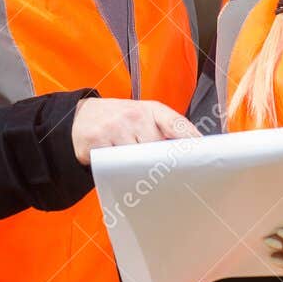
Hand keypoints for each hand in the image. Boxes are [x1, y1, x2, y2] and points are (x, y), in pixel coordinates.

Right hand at [71, 98, 198, 165]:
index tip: (202, 156)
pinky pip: (115, 166)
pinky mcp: (96, 142)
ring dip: (137, 170)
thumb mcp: (143, 116)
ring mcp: (114, 128)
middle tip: (161, 172)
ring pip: (136, 162)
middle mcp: (133, 115)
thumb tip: (192, 152)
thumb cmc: (119, 120)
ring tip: (133, 166)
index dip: (191, 141)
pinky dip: (116, 170)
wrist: (80, 117)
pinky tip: (113, 163)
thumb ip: (165, 130)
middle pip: (157, 150)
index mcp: (151, 109)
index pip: (176, 124)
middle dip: (160, 163)